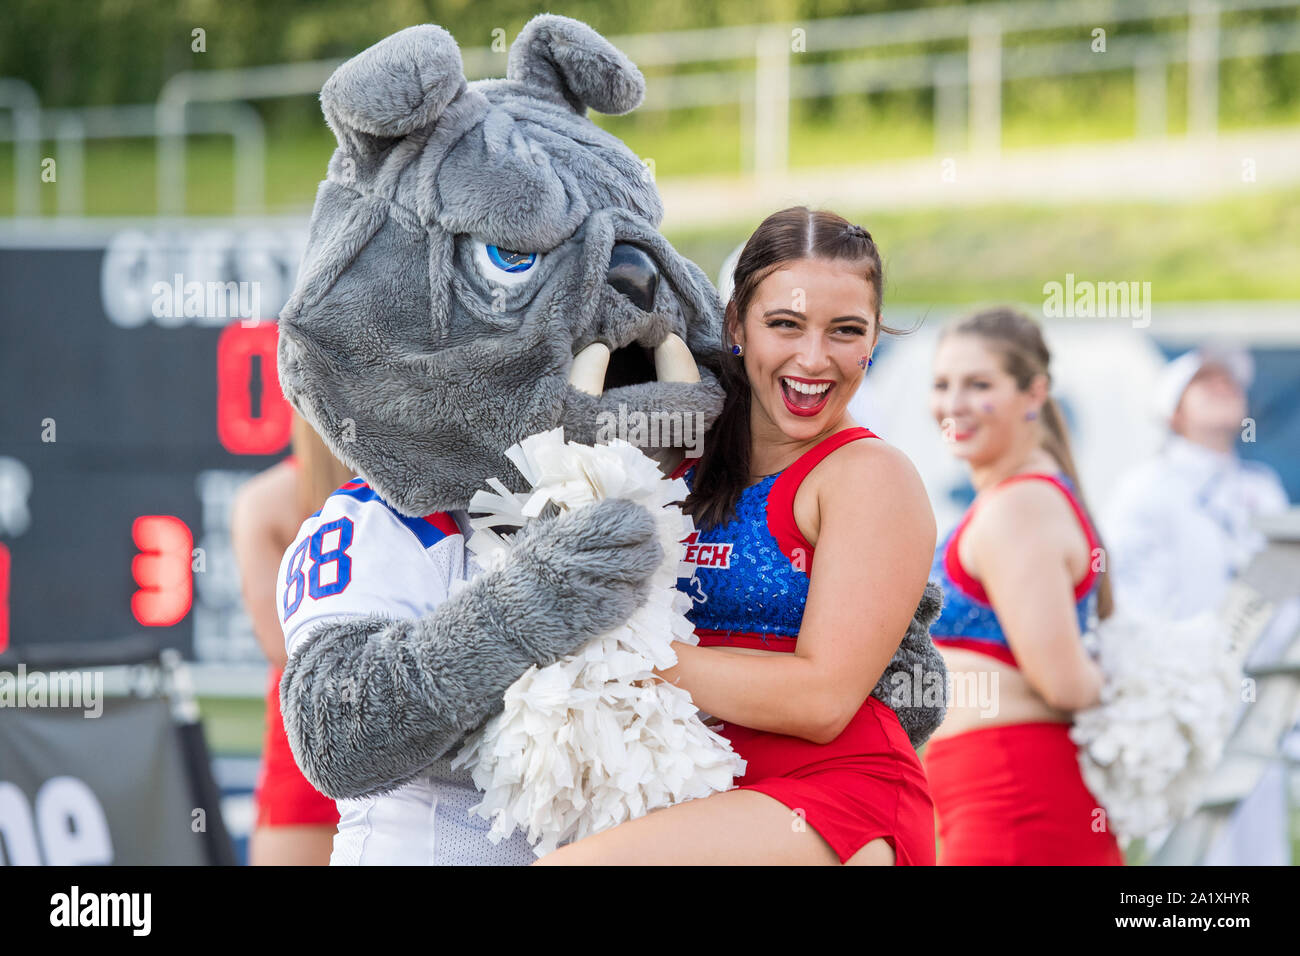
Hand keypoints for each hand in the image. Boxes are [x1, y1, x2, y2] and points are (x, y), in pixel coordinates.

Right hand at [490, 497, 664, 659]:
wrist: (508, 622)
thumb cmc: (523, 576)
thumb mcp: (537, 536)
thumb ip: (564, 518)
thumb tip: (595, 499)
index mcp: (565, 535)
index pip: (616, 516)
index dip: (634, 515)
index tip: (637, 517)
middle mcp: (581, 560)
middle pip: (637, 543)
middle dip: (649, 539)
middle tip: (649, 539)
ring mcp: (595, 589)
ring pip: (642, 570)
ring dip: (648, 564)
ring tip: (644, 561)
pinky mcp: (602, 615)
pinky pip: (635, 598)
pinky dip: (637, 592)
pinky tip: (629, 588)